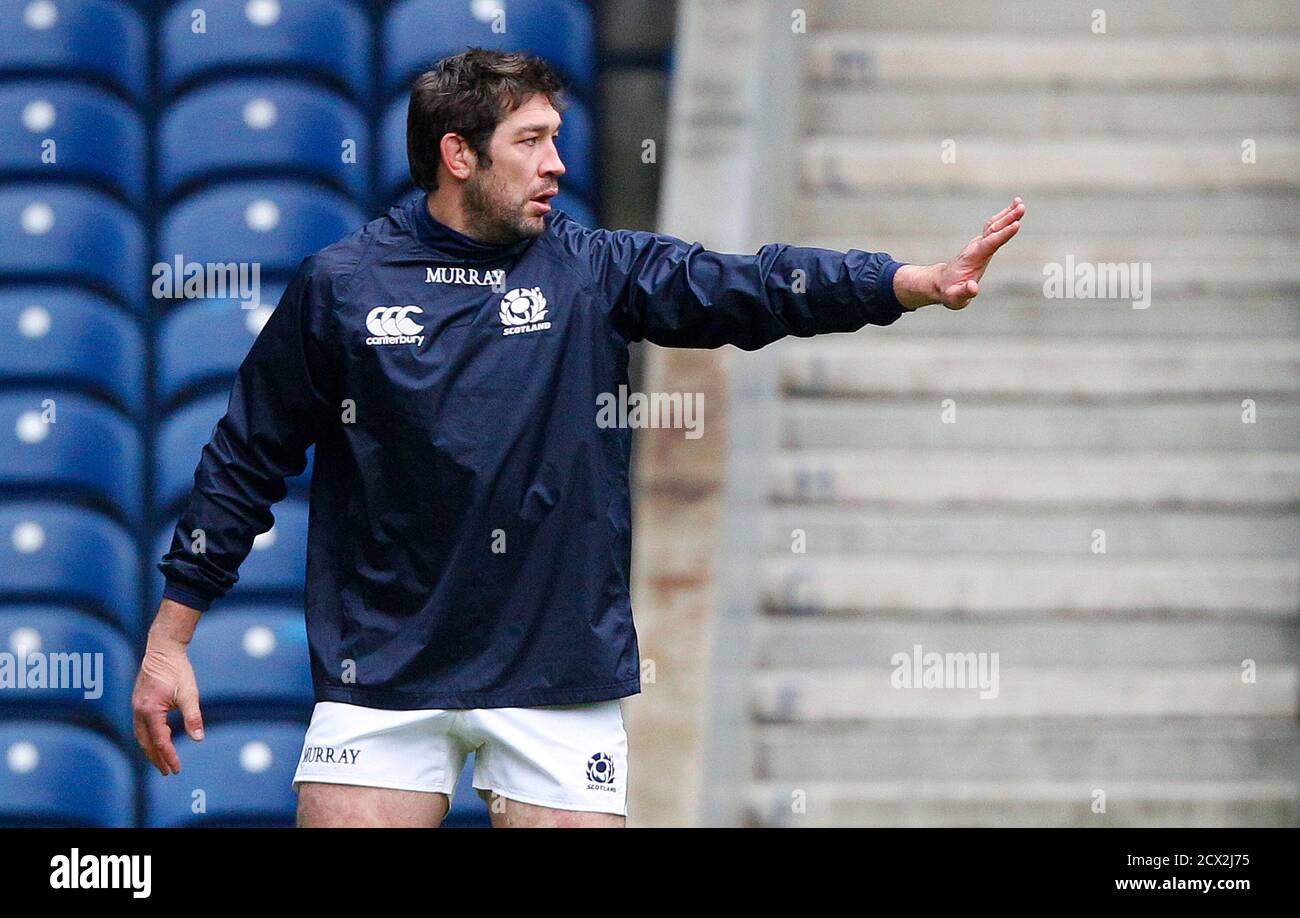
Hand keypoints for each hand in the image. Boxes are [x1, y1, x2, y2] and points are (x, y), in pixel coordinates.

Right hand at [132, 626, 203, 775]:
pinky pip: (140, 726)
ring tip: (161, 760)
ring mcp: (136, 706)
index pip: (159, 742)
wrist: (163, 649)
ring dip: (150, 749)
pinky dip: (147, 737)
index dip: (169, 757)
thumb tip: (198, 739)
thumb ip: (193, 717)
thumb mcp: (189, 694)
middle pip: (146, 743)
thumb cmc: (178, 671)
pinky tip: (155, 740)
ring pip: (140, 735)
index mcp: (150, 711)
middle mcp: (139, 711)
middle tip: (167, 772)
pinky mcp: (138, 702)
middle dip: (156, 759)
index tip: (176, 769)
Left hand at [933, 197, 1024, 308]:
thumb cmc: (949, 292)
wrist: (940, 283)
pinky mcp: (981, 244)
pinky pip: (993, 228)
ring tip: (1020, 202)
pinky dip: (1002, 218)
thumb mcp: (954, 297)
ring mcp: (978, 244)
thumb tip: (973, 288)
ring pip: (993, 226)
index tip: (1016, 224)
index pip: (990, 243)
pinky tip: (1012, 210)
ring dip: (1007, 214)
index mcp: (973, 258)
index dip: (1003, 234)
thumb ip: (963, 293)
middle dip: (1008, 219)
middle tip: (1021, 207)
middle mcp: (976, 247)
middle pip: (993, 230)